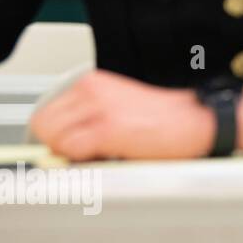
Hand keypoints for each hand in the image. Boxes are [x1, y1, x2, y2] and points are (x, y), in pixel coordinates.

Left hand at [30, 69, 214, 160]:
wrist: (198, 120)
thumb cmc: (166, 119)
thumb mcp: (119, 108)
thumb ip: (89, 119)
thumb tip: (59, 146)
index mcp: (94, 82)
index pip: (48, 112)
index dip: (58, 135)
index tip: (74, 145)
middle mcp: (93, 90)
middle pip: (45, 125)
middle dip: (61, 144)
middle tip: (89, 151)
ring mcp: (99, 108)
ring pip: (54, 138)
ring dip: (72, 153)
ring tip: (103, 152)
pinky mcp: (108, 129)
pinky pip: (72, 151)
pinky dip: (85, 160)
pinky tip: (110, 155)